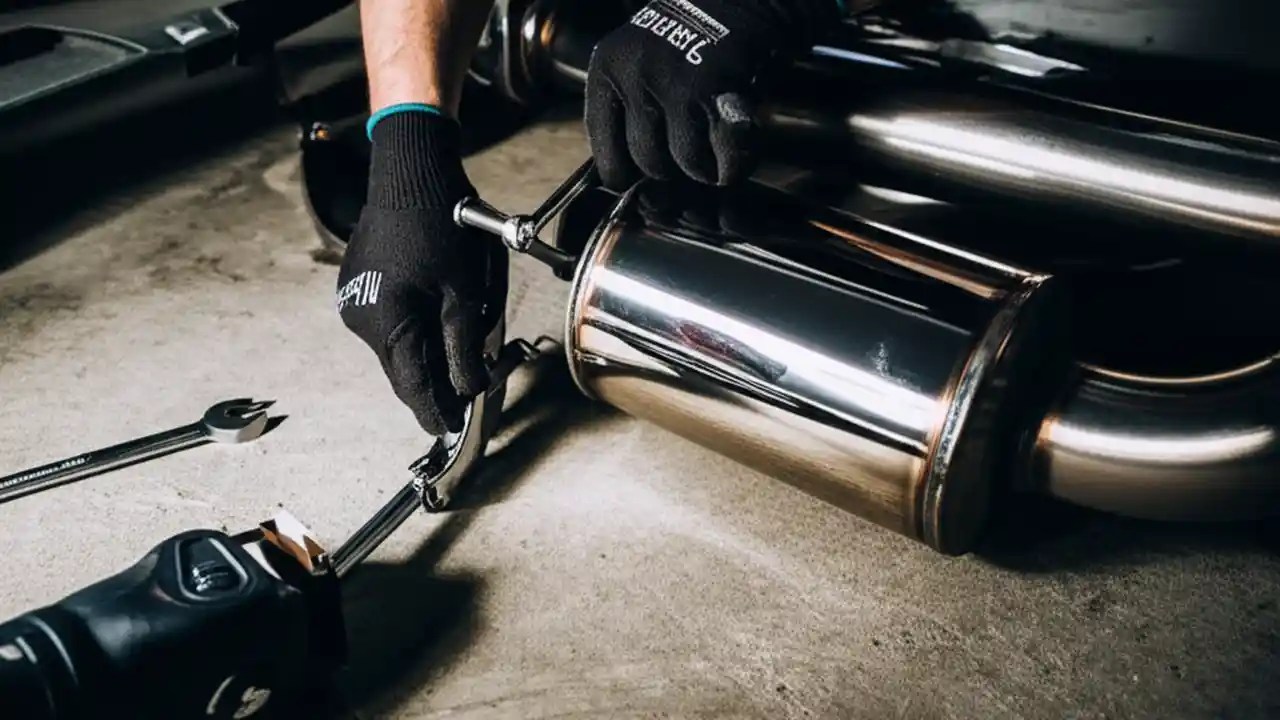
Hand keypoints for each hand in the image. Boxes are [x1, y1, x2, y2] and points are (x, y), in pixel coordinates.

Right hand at [337, 112, 506, 434]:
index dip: (434, 411)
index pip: (413, 386)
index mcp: (389, 323)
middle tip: (466, 393)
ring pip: (396, 347)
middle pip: (402, 370)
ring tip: (461, 342)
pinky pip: (388, 323)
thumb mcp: (467, 291)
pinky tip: (437, 314)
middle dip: (435, 382)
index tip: (450, 430)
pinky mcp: (356, 287)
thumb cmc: (444, 226)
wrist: (411, 172)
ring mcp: (354, 303)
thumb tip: (467, 391)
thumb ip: (465, 346)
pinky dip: (413, 328)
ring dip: (426, 352)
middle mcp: (362, 319)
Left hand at [585, 0, 834, 189]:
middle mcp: (635, 75)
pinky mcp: (718, 90)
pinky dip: (734, 167)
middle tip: (690, 155)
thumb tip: (630, 184)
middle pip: (648, 163)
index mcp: (607, 69)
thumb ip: (628, 110)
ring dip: (706, 170)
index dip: (628, 175)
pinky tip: (736, 157)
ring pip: (686, 163)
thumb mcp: (637, 62)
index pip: (606, 154)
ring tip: (716, 150)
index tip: (644, 179)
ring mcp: (676, 83)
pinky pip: (723, 157)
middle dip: (673, 172)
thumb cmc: (688, 39)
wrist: (741, 0)